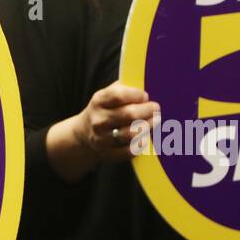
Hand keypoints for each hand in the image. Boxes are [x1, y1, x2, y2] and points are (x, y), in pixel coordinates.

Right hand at [45, 81, 160, 181]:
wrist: (84, 132)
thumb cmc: (105, 109)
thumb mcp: (107, 94)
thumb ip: (124, 88)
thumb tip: (146, 86)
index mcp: (98, 101)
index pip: (119, 96)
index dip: (137, 95)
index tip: (145, 96)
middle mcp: (98, 120)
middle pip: (129, 114)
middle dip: (148, 111)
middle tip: (156, 109)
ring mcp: (101, 138)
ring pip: (132, 133)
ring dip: (148, 126)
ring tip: (153, 122)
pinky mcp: (107, 153)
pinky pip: (130, 151)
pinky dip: (141, 144)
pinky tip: (144, 137)